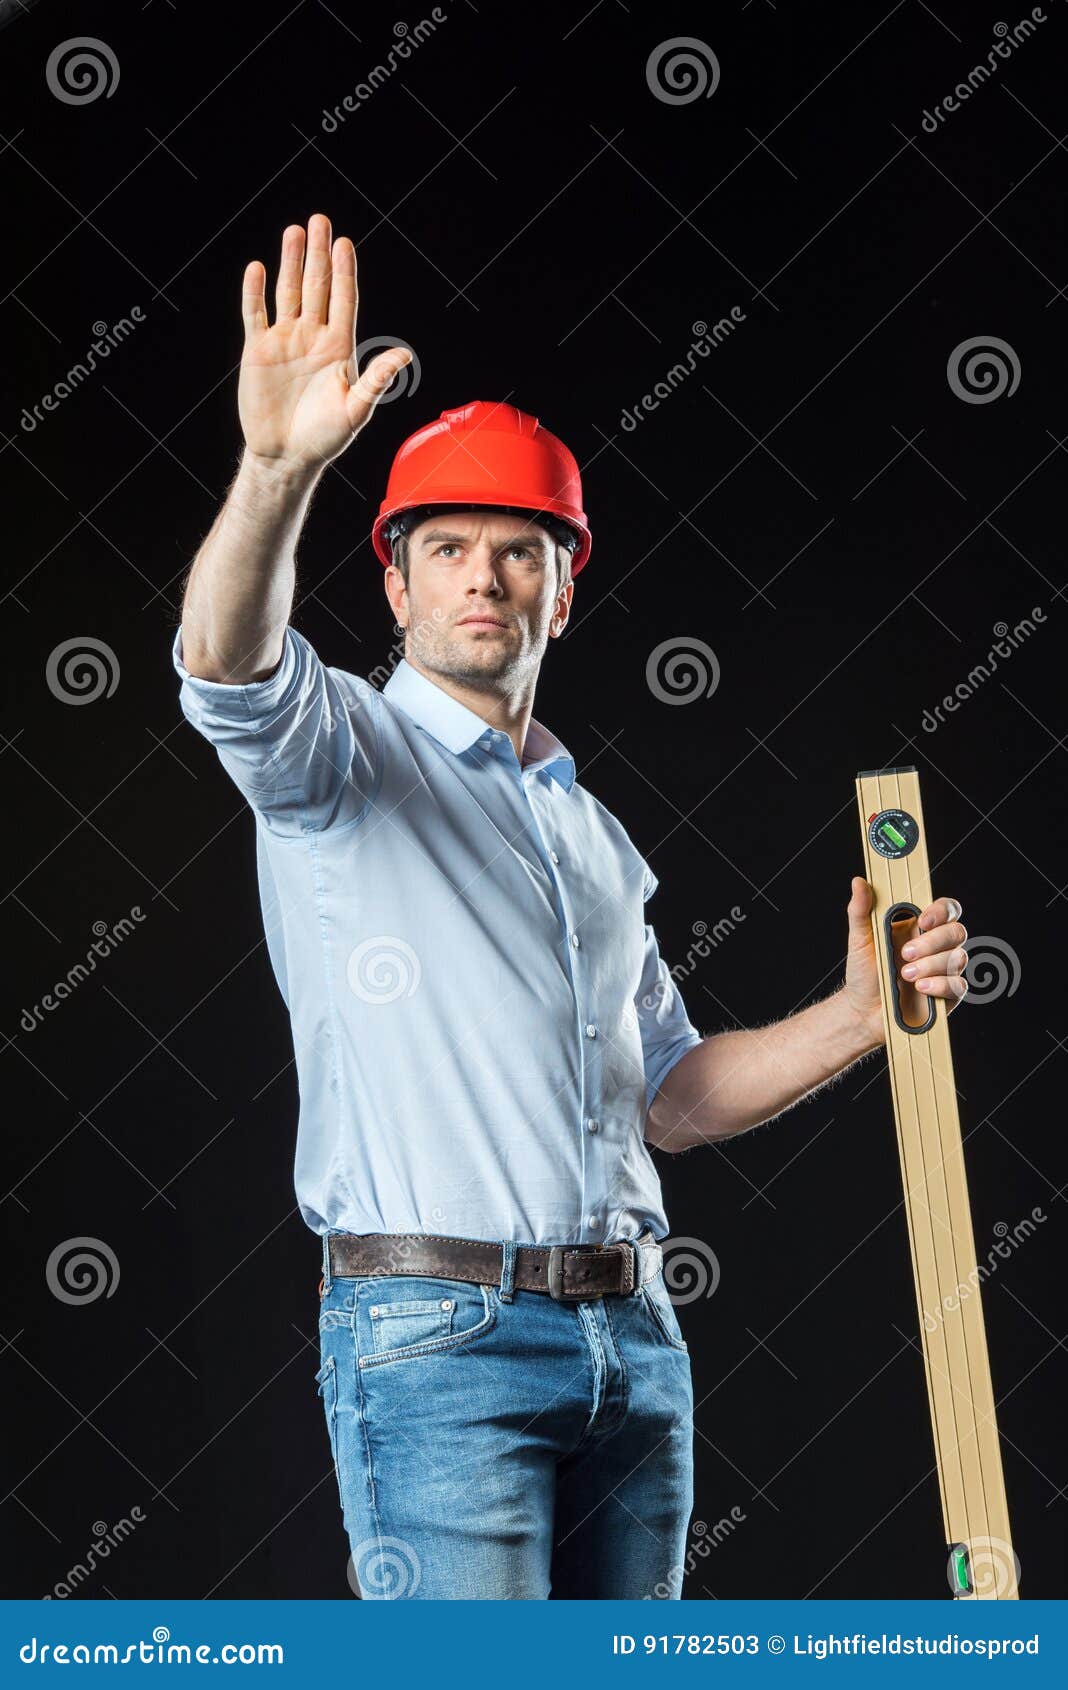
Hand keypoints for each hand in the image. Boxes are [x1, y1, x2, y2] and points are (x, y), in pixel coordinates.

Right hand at [238, 212, 411, 468]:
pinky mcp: (257, 350)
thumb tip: (404, 355)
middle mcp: (312, 337)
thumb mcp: (355, 411)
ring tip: (294, 231)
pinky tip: (257, 267)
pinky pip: (255, 313)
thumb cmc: (325, 438)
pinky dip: (254, 291)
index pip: (343, 300)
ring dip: (291, 262)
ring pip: (288, 292)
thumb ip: (377, 380)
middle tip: (320, 221)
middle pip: (317, 287)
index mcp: (338, 347)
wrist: (286, 456)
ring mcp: (284, 340)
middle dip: (319, 255)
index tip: (345, 244)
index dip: (344, 273)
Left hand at [843, 877, 968, 1045]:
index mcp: (920, 927)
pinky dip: (939, 985)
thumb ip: (861, 910)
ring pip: (957, 958)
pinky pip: (958, 985)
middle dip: (932, 942)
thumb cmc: (864, 973)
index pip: (946, 909)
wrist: (863, 1010)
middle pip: (956, 932)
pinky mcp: (948, 993)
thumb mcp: (859, 939)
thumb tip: (859, 882)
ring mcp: (945, 970)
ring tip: (905, 975)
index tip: (923, 920)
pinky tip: (921, 988)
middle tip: (906, 953)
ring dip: (931, 965)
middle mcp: (937, 946)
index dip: (941, 911)